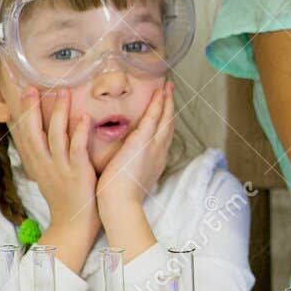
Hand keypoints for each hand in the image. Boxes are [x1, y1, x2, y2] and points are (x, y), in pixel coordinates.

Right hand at [12, 86, 98, 234]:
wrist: (73, 223)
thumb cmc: (64, 194)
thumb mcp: (47, 172)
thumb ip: (45, 153)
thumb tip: (42, 134)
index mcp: (36, 162)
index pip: (25, 132)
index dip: (23, 111)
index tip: (24, 90)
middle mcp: (43, 163)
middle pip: (33, 131)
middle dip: (32, 108)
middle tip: (33, 87)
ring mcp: (60, 167)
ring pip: (55, 135)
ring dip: (58, 113)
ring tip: (64, 92)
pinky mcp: (77, 172)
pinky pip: (77, 149)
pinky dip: (79, 132)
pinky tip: (83, 117)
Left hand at [95, 82, 175, 211]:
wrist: (120, 203)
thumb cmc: (120, 196)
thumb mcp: (130, 179)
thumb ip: (131, 166)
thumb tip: (126, 161)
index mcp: (155, 161)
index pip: (162, 137)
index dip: (165, 121)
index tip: (164, 110)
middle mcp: (159, 152)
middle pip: (168, 125)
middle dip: (170, 107)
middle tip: (170, 90)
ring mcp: (154, 146)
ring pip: (164, 118)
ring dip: (167, 101)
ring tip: (167, 87)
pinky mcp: (143, 142)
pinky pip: (154, 118)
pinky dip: (158, 104)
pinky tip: (159, 92)